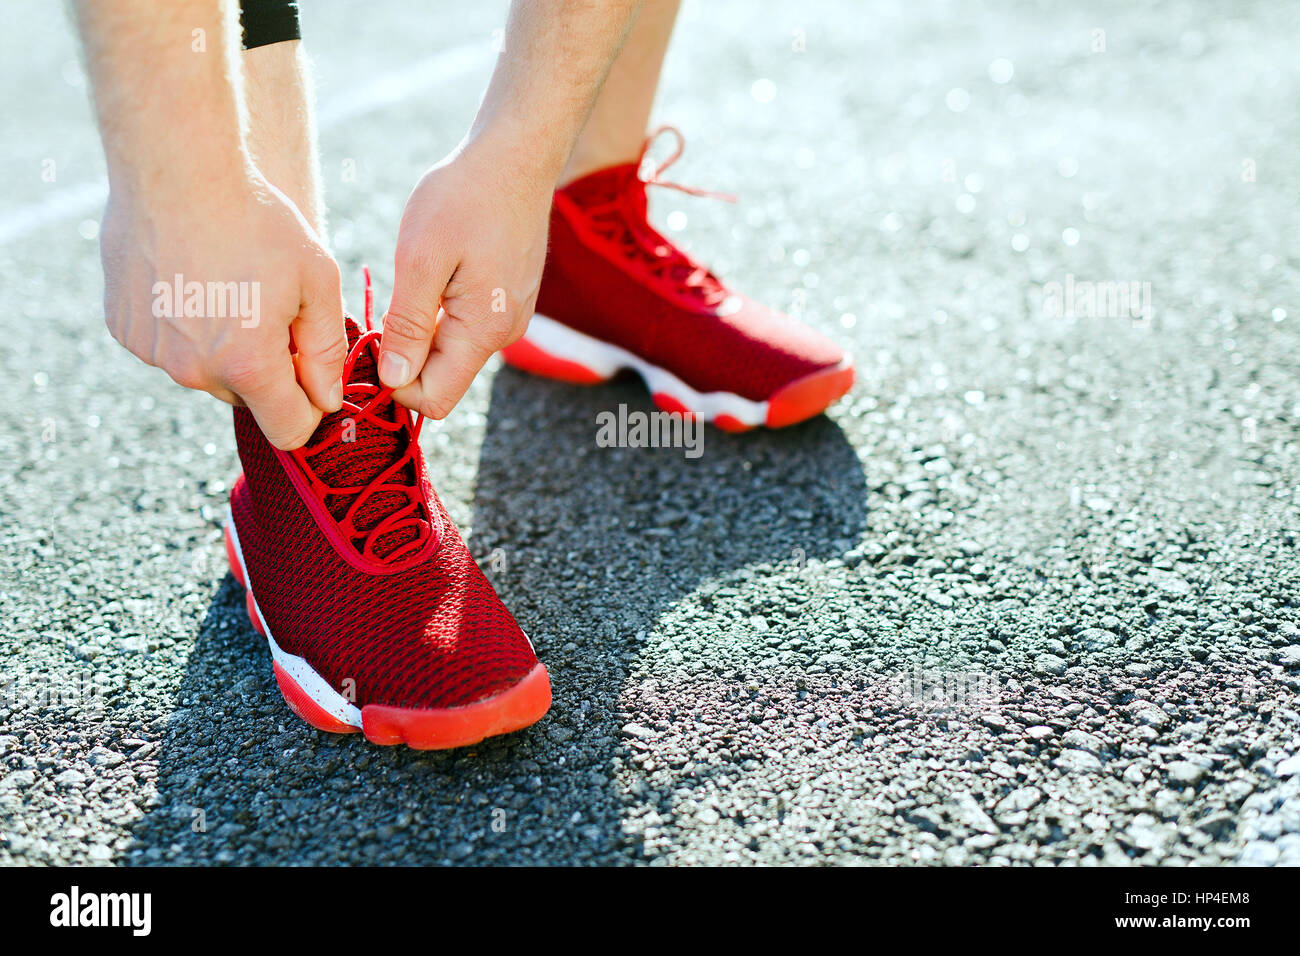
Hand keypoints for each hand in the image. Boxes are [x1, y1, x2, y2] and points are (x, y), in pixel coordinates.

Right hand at [100, 167, 346, 448]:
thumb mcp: (317, 282)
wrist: (175, 168)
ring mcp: (153, 353)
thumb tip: (327, 400)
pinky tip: (193, 280)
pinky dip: (188, 328)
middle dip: (269, 370)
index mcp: (247, 364)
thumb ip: (326, 351)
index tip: (315, 379)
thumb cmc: (257, 220)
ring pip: (209, 372)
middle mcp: (194, 370)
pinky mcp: (124, 331)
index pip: (289, 430)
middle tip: (273, 310)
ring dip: (227, 348)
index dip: (311, 410)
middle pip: (249, 399)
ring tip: (231, 286)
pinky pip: (172, 348)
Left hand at [380, 138, 552, 417]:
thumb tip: (394, 382)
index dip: (395, 385)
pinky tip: (433, 274)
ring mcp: (510, 318)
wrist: (515, 156)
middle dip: (405, 359)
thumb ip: (408, 325)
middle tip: (380, 309)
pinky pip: (466, 328)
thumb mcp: (420, 258)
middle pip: (443, 379)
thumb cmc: (464, 196)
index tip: (370, 345)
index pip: (434, 399)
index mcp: (484, 331)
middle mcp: (504, 334)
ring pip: (453, 353)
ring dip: (420, 334)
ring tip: (410, 283)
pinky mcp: (509, 300)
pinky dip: (440, 315)